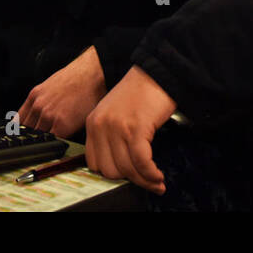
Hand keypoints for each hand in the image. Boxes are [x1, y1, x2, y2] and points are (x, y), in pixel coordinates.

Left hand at [18, 47, 105, 138]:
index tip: (22, 139)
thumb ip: (41, 101)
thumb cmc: (77, 78)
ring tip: (49, 148)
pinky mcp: (62, 125)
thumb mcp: (51, 86)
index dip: (20, 133)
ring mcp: (49, 116)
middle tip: (37, 146)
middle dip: (32, 139)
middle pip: (27, 132)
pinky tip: (58, 146)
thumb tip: (38, 118)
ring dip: (44, 143)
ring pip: (39, 138)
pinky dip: (54, 144)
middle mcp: (39, 106)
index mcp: (34, 96)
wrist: (92, 74)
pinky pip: (53, 141)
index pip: (18, 121)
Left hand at [84, 67, 175, 193]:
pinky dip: (151, 174)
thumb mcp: (115, 114)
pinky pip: (141, 163)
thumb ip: (110, 137)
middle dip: (129, 179)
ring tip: (156, 181)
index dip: (113, 174)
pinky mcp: (136, 128)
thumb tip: (120, 168)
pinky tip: (158, 175)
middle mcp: (101, 126)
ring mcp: (117, 127)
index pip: (94, 163)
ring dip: (144, 180)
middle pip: (110, 171)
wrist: (157, 72)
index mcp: (93, 123)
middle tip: (145, 179)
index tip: (128, 177)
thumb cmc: (141, 93)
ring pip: (127, 170)